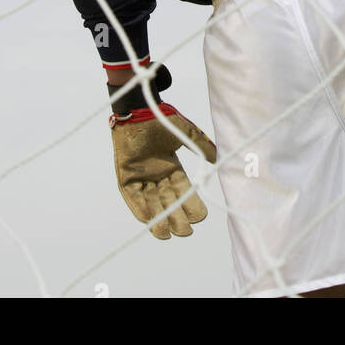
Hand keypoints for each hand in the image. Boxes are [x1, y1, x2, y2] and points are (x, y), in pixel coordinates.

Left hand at [109, 73, 216, 238]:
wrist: (139, 110)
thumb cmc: (162, 119)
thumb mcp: (187, 134)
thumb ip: (202, 146)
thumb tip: (219, 159)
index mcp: (171, 166)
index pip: (183, 190)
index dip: (191, 203)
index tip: (200, 216)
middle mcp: (156, 174)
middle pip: (169, 201)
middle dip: (177, 217)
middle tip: (186, 232)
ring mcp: (140, 176)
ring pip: (152, 203)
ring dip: (159, 219)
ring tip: (168, 234)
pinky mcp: (125, 176)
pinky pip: (133, 197)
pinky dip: (140, 209)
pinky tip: (149, 221)